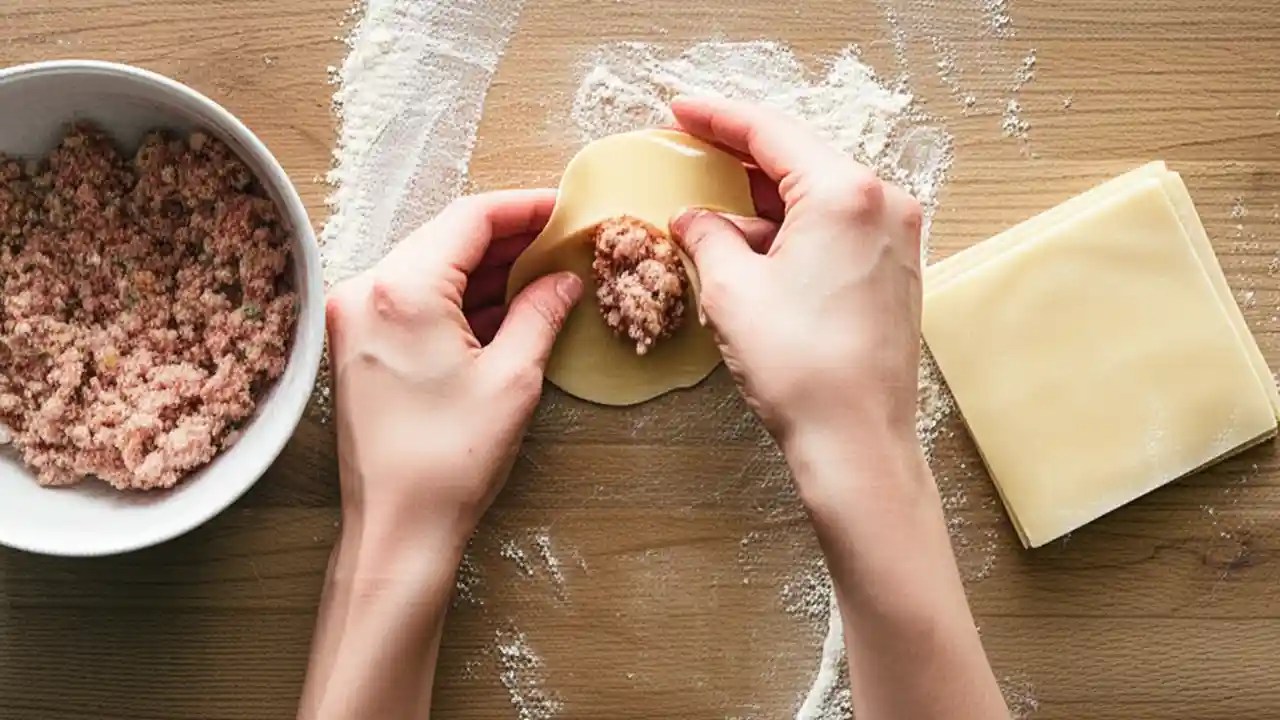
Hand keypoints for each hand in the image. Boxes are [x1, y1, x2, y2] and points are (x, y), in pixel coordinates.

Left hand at [325, 190, 582, 544]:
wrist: (396, 527)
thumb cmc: (449, 461)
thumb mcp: (513, 378)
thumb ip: (540, 314)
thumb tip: (562, 281)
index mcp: (402, 290)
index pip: (471, 218)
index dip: (525, 208)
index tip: (564, 209)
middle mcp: (367, 291)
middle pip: (447, 237)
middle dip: (508, 238)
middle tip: (560, 242)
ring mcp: (355, 317)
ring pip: (430, 266)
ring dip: (484, 268)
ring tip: (540, 274)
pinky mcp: (357, 344)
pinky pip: (414, 298)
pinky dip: (457, 297)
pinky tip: (501, 306)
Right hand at [668, 97, 923, 494]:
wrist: (857, 441)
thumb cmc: (801, 368)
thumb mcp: (731, 291)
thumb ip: (708, 237)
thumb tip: (693, 217)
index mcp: (845, 194)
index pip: (771, 132)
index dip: (717, 117)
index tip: (680, 109)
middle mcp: (883, 204)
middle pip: (800, 158)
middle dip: (741, 158)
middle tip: (691, 150)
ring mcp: (897, 238)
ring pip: (818, 195)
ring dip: (765, 200)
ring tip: (713, 208)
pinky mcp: (896, 271)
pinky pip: (837, 228)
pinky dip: (793, 229)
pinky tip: (752, 244)